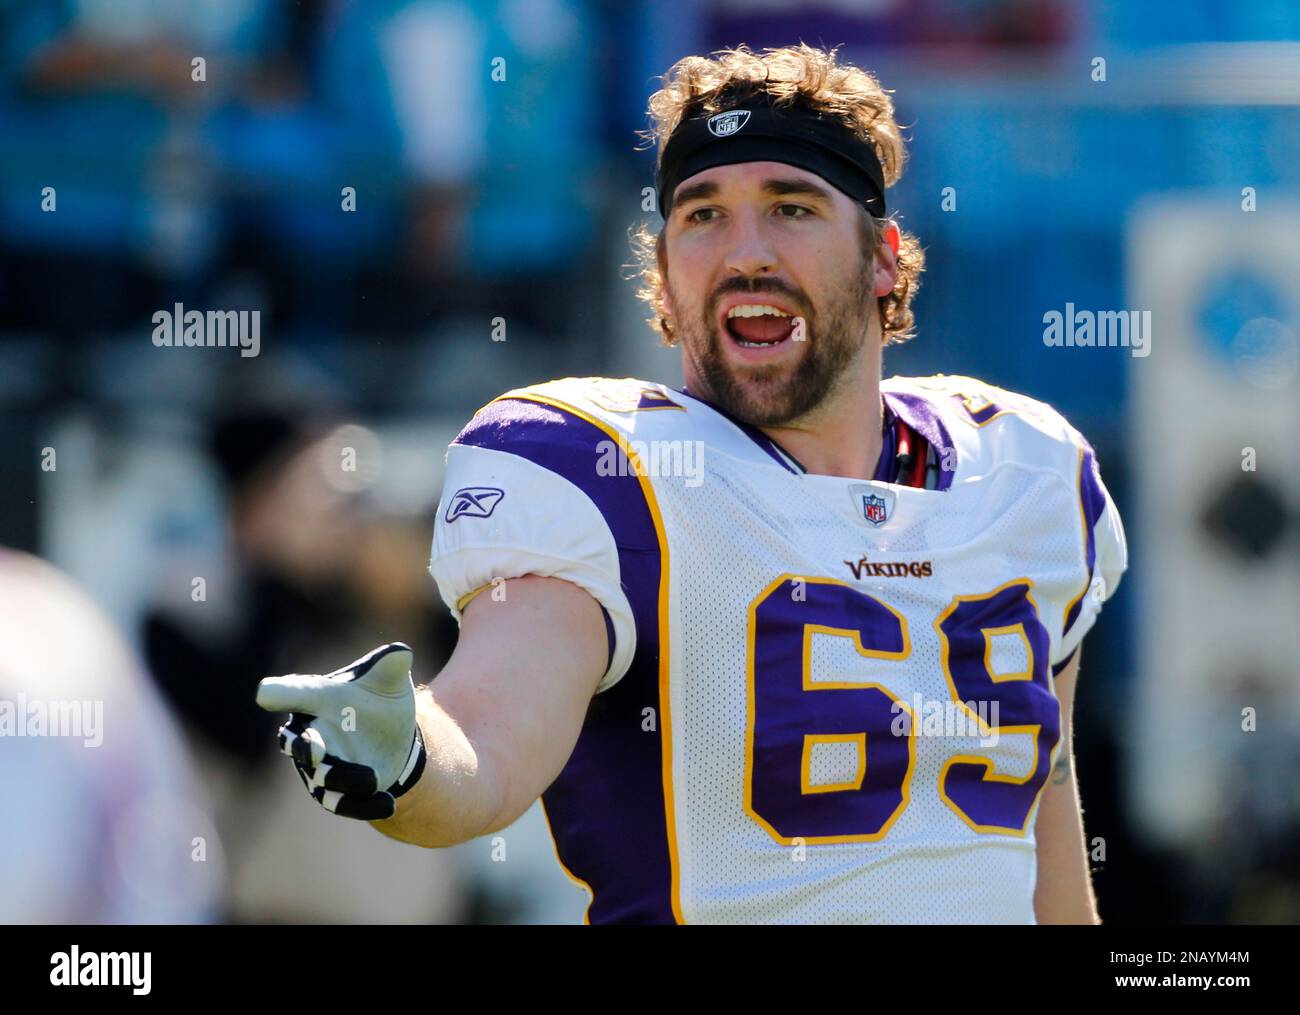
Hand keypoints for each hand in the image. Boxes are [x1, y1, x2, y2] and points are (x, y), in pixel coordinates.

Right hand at [255, 643, 425, 819]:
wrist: (390, 732)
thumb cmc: (379, 696)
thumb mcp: (390, 678)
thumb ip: (392, 664)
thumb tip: (403, 652)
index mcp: (316, 697)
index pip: (295, 693)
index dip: (280, 694)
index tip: (266, 693)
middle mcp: (308, 732)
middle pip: (297, 743)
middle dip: (303, 747)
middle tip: (311, 749)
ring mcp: (317, 765)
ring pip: (322, 777)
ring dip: (343, 779)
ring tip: (374, 780)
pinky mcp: (334, 791)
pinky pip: (342, 803)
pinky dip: (363, 805)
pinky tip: (389, 804)